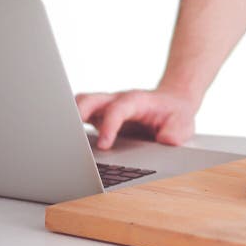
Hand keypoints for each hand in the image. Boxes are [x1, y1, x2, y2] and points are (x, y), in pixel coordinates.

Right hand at [75, 88, 197, 149]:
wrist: (174, 103)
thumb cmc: (176, 114)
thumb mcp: (183, 124)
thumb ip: (175, 132)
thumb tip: (165, 141)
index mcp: (136, 101)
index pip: (118, 109)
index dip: (109, 125)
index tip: (105, 145)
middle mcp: (117, 101)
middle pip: (90, 99)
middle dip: (76, 114)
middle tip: (69, 138)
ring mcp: (106, 108)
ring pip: (80, 105)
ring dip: (69, 119)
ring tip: (61, 141)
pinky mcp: (100, 118)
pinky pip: (80, 117)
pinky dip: (71, 127)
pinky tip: (66, 144)